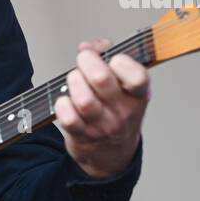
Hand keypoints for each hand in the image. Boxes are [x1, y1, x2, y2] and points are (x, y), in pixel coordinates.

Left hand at [55, 37, 148, 178]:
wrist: (112, 154)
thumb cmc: (116, 112)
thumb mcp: (124, 86)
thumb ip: (107, 58)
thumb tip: (89, 46)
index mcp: (137, 95)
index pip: (137, 77)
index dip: (120, 61)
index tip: (112, 58)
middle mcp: (123, 112)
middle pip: (102, 80)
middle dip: (87, 62)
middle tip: (83, 60)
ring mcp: (102, 125)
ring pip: (84, 100)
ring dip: (74, 82)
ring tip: (74, 80)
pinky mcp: (82, 136)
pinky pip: (68, 118)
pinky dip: (62, 105)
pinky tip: (65, 100)